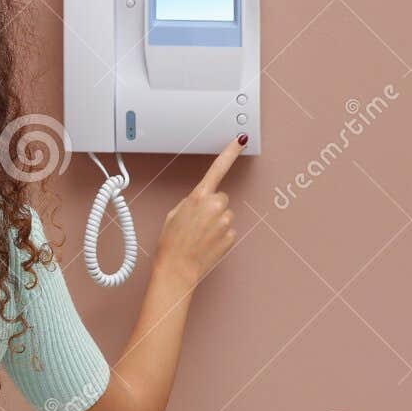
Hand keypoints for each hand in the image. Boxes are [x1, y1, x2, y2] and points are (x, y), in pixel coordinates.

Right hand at [152, 134, 244, 292]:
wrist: (177, 269)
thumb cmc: (171, 244)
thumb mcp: (174, 215)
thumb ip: (191, 203)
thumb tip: (200, 202)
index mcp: (198, 197)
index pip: (218, 168)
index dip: (230, 152)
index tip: (240, 140)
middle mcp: (215, 207)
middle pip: (220, 198)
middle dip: (211, 207)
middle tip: (196, 222)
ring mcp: (225, 222)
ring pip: (224, 215)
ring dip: (214, 222)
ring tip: (199, 236)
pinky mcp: (231, 236)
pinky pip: (228, 230)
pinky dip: (219, 236)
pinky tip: (207, 243)